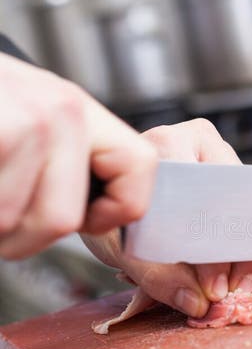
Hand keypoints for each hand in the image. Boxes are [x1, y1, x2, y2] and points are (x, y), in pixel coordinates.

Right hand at [0, 54, 156, 258]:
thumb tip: (96, 214)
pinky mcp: (3, 131)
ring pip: (15, 222)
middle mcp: (61, 109)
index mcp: (79, 110)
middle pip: (64, 219)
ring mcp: (28, 120)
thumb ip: (68, 162)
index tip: (85, 219)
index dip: (117, 210)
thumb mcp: (30, 122)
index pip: (140, 167)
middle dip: (23, 238)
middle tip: (0, 219)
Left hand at [83, 119, 251, 318]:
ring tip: (230, 289)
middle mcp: (195, 140)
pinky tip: (232, 277)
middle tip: (227, 294)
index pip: (204, 198)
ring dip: (237, 255)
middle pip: (231, 201)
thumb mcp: (118, 244)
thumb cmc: (103, 207)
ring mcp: (215, 152)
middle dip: (230, 255)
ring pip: (242, 207)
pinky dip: (238, 248)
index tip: (214, 289)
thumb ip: (155, 275)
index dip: (211, 249)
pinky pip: (243, 210)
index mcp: (167, 145)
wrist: (96, 188)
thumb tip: (198, 303)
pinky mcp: (225, 168)